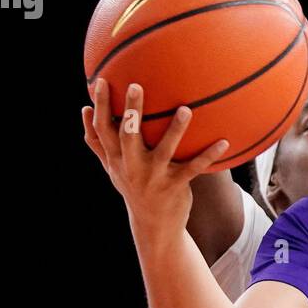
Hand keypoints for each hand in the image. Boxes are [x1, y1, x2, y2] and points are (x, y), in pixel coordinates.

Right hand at [82, 79, 230, 236]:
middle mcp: (132, 167)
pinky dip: (209, 155)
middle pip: (127, 135)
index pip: (103, 130)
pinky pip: (193, 168)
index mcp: (115, 159)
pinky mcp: (175, 186)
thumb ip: (97, 142)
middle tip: (136, 85)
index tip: (101, 81)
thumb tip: (84, 109)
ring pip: (163, 150)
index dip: (102, 106)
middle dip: (131, 111)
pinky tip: (224, 141)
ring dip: (175, 130)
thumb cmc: (133, 186)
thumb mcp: (112, 168)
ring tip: (186, 109)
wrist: (153, 225)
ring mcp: (153, 177)